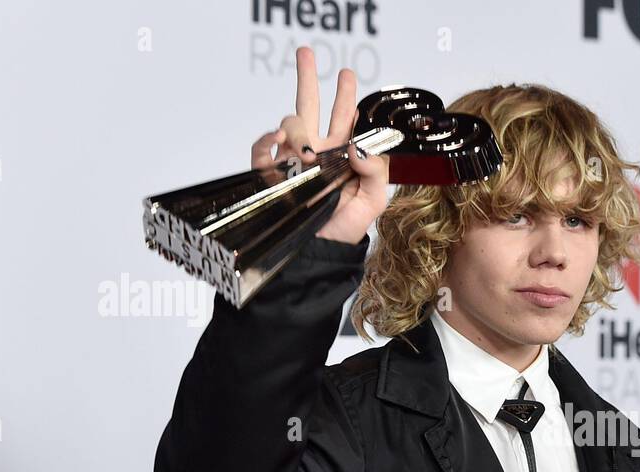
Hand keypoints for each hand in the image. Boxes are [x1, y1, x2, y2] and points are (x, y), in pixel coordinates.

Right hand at [249, 46, 389, 244]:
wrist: (318, 252)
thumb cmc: (346, 227)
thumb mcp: (375, 200)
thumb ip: (376, 170)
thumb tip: (359, 144)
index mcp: (342, 154)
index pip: (344, 117)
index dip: (346, 96)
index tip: (347, 76)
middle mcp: (316, 151)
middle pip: (310, 105)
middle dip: (307, 76)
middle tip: (305, 52)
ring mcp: (291, 159)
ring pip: (290, 123)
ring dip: (298, 129)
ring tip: (307, 151)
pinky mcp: (271, 172)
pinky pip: (263, 147)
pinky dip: (268, 141)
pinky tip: (279, 144)